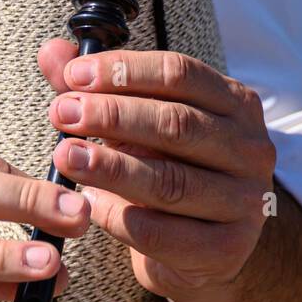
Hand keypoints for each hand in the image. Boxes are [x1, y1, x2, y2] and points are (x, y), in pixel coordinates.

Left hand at [39, 39, 275, 300]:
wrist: (200, 246)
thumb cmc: (165, 168)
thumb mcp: (134, 124)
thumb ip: (95, 89)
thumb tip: (51, 52)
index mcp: (234, 104)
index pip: (180, 73)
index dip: (123, 71)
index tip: (73, 76)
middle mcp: (250, 149)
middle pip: (176, 124)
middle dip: (112, 116)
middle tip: (61, 113)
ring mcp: (244, 202)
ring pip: (169, 181)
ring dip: (110, 167)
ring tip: (66, 156)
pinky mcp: (226, 249)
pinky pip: (160, 232)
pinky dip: (118, 216)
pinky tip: (88, 203)